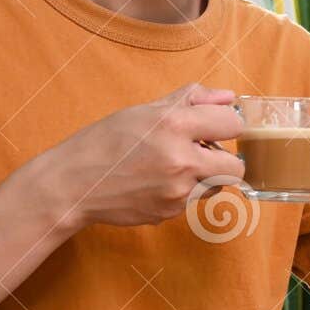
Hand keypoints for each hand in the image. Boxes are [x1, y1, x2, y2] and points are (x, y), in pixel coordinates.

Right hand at [39, 84, 245, 228]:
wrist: (74, 183)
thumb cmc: (106, 141)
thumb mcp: (146, 109)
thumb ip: (191, 99)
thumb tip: (228, 97)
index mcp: (174, 125)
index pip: (233, 124)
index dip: (227, 124)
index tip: (217, 126)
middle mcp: (180, 159)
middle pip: (236, 166)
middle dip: (224, 158)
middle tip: (202, 151)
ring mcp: (177, 191)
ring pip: (218, 187)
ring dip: (207, 177)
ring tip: (178, 167)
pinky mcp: (170, 212)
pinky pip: (193, 201)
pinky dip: (184, 192)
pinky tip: (158, 182)